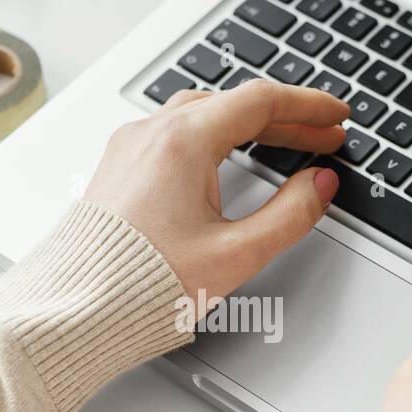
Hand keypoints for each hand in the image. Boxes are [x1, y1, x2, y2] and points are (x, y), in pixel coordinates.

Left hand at [83, 80, 347, 300]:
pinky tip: (227, 156)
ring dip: (247, 124)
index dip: (309, 106)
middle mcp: (151, 134)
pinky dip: (213, 135)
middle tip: (322, 137)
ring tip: (282, 144)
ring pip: (202, 114)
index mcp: (182, 142)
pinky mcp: (118, 168)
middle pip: (233, 104)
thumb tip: (320, 186)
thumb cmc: (139, 285)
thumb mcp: (236, 254)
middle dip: (284, 119)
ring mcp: (130, 148)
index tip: (336, 115)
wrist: (75, 310)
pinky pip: (174, 133)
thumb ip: (290, 215)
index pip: (261, 101)